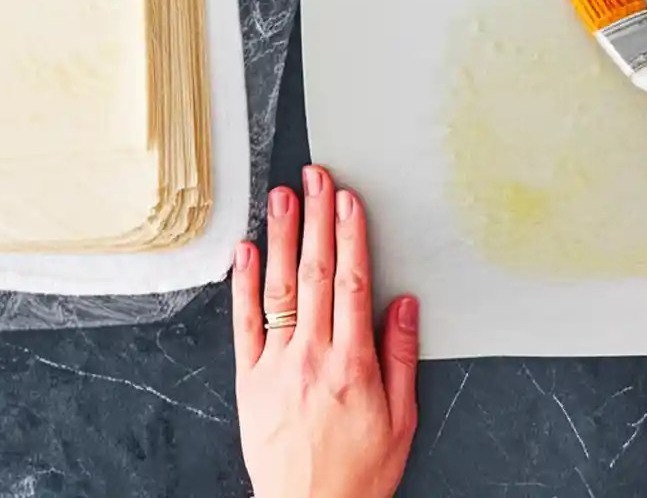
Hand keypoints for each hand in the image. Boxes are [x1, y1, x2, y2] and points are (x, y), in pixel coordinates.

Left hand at [232, 166, 418, 497]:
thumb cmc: (359, 472)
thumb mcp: (401, 419)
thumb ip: (400, 357)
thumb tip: (402, 304)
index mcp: (353, 364)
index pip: (351, 283)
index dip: (350, 236)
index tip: (348, 200)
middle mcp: (312, 357)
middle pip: (315, 274)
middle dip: (317, 219)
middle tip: (317, 177)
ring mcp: (276, 366)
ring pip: (279, 289)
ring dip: (280, 237)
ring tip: (282, 196)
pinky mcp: (249, 380)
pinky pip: (244, 324)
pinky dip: (243, 284)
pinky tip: (245, 250)